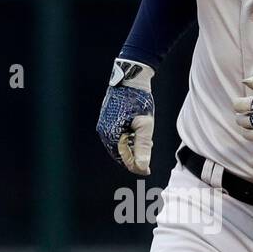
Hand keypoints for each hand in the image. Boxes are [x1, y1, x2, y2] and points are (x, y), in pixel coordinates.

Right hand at [96, 58, 154, 175]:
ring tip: (147, 144)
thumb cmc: (139, 100)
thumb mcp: (145, 125)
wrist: (130, 79)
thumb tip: (142, 166)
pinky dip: (128, 140)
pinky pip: (117, 136)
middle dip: (134, 158)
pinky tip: (138, 135)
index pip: (124, 159)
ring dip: (132, 148)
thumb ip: (143, 147)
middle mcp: (104, 132)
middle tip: (148, 159)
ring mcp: (104, 126)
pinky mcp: (107, 120)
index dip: (137, 167)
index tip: (148, 172)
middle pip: (120, 154)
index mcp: (112, 135)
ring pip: (119, 146)